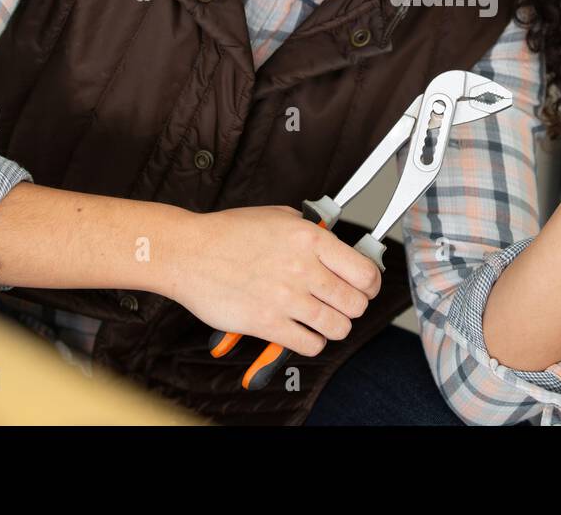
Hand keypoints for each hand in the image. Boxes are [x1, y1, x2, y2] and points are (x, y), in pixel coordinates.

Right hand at [167, 205, 381, 356]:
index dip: (371, 283)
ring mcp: (286, 298)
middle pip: (356, 303)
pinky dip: (312, 342)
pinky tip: (303, 332)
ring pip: (338, 327)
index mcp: (310, 239)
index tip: (367, 286)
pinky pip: (310, 345)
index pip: (365, 271)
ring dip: (335, 327)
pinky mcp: (267, 323)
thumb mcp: (279, 215)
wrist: (189, 252)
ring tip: (325, 320)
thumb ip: (311, 230)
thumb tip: (334, 243)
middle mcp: (303, 269)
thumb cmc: (228, 233)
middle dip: (354, 307)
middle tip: (345, 304)